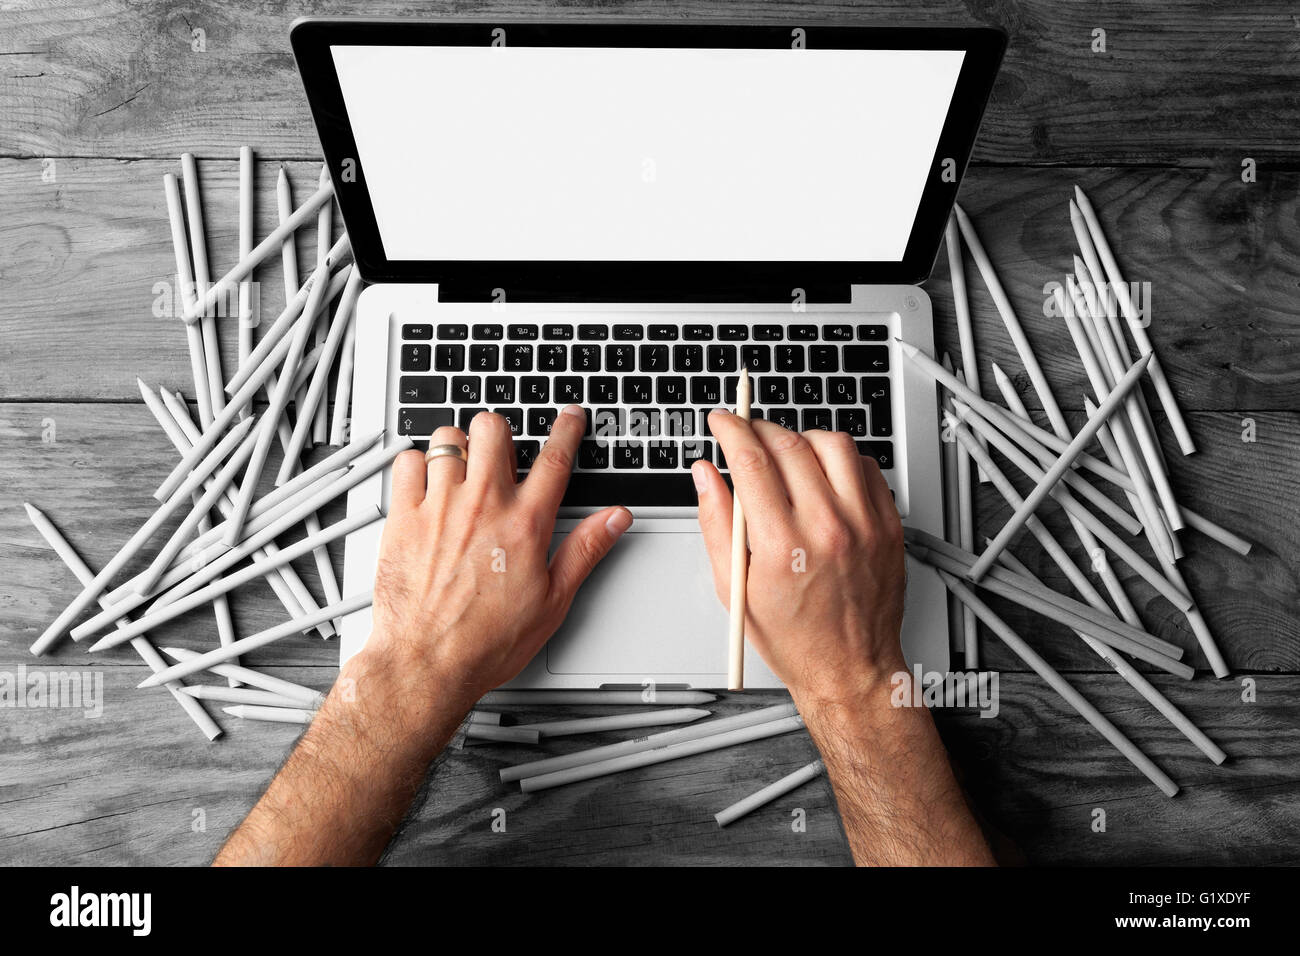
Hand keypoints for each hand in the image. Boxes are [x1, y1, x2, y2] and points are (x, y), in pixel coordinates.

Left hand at [363, 405, 632, 714]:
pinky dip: (417, 465)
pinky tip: (426, 485)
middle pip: (495, 430)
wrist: (427, 663)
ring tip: (461, 472)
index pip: (554, 459)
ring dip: (458, 449)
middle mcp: (482, 505)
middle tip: (500, 456)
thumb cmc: (486, 641)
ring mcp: (439, 507)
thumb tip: (615, 519)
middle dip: (501, 435)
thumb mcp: (553, 600)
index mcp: (524, 524)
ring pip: (448, 438)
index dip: (566, 430)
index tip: (569, 417)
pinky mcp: (403, 517)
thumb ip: (586, 550)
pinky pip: (407, 462)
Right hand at [692, 413, 905, 709]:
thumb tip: (705, 474)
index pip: (751, 460)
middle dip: (759, 428)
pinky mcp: (889, 525)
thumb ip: (716, 522)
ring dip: (802, 438)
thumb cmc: (793, 638)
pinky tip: (823, 475)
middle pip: (789, 444)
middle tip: (746, 434)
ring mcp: (864, 524)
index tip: (723, 420)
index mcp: (782, 544)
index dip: (731, 429)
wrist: (849, 668)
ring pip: (833, 444)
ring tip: (786, 453)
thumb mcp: (734, 586)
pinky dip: (840, 459)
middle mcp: (827, 528)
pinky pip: (867, 467)